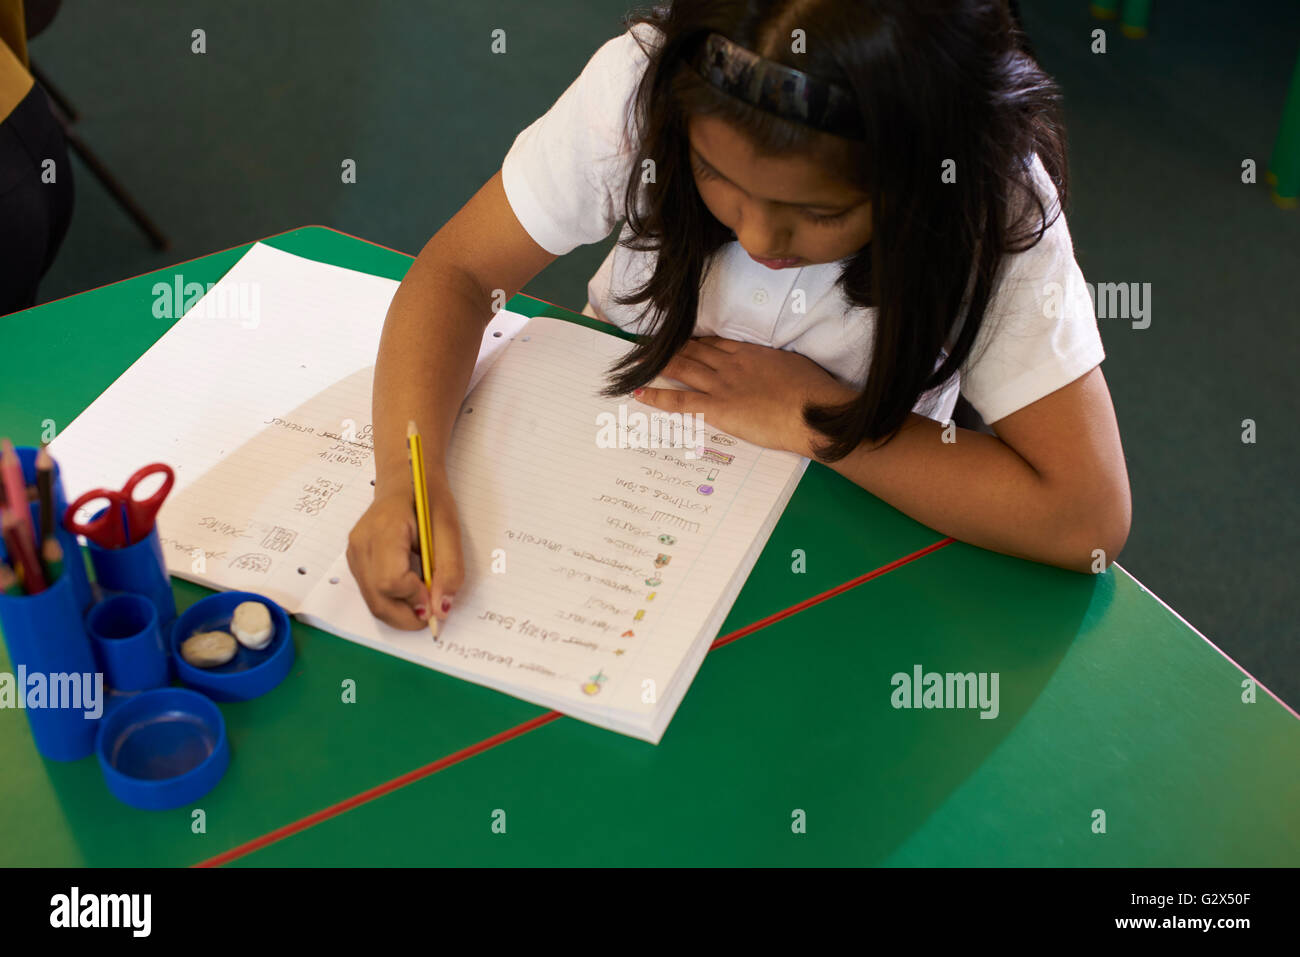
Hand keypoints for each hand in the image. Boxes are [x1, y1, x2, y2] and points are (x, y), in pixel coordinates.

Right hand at [345, 465, 464, 629]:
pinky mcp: (356, 561)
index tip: (437, 599)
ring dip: (401, 612)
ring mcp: (354, 554)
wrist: (405, 478)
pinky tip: (412, 590)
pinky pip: (371, 593)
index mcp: (384, 530)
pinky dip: (393, 601)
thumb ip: (448, 570)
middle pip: (377, 599)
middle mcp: (361, 545)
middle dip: (408, 617)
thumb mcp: (449, 530)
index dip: (415, 598)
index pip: (391, 580)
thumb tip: (442, 609)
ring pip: (373, 602)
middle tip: (434, 615)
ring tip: (425, 600)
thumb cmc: (427, 498)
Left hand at [632, 335, 855, 457]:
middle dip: (671, 345)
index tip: (683, 337)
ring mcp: (722, 385)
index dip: (696, 339)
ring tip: (637, 360)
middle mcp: (731, 365)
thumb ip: (776, 366)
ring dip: (658, 363)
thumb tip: (774, 369)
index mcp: (751, 353)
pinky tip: (639, 392)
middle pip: (694, 350)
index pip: (716, 343)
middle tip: (649, 341)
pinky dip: (658, 396)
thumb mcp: (794, 367)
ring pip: (683, 368)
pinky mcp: (717, 409)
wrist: (813, 411)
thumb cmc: (813, 391)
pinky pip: (681, 402)